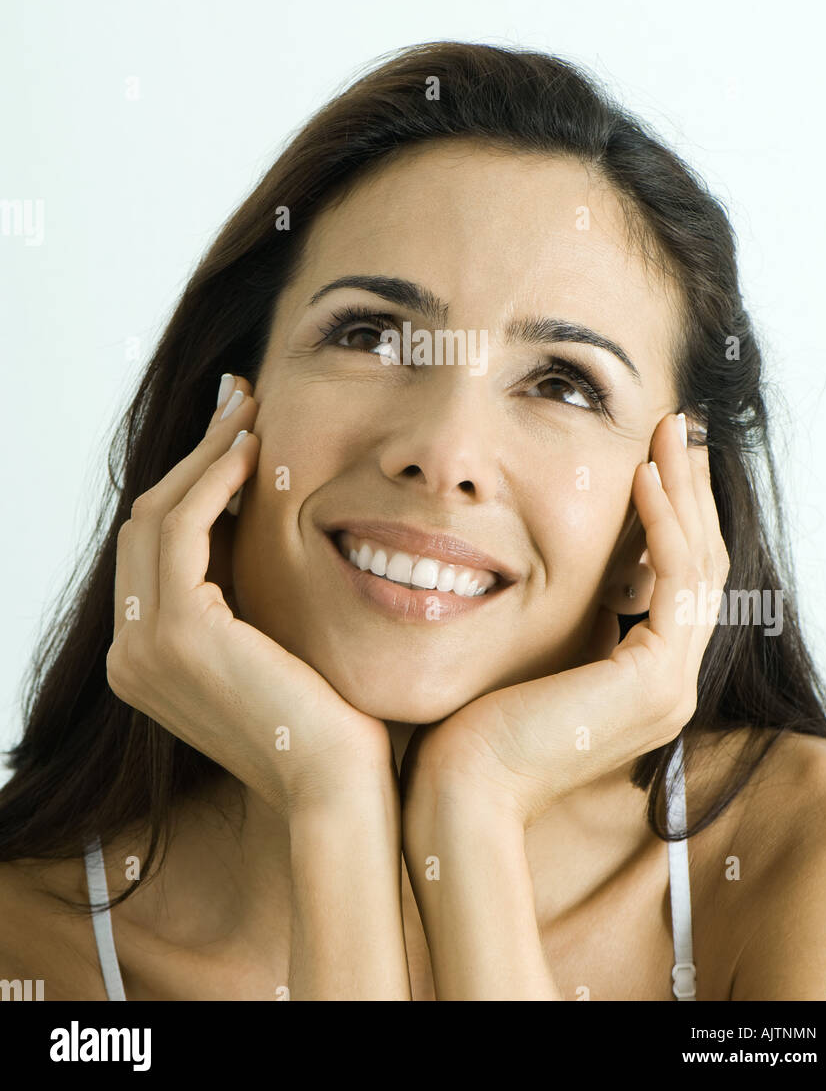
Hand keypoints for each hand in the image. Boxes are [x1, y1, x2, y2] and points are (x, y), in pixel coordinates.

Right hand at [107, 374, 395, 818]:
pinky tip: (250, 452)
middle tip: (238, 403)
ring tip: (248, 413)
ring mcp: (142, 648)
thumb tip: (252, 511)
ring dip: (202, 455)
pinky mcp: (176, 633)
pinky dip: (210, 479)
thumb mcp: (269, 639)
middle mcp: (129, 657)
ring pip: (155, 516)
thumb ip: (242, 590)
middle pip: (145, 525)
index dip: (191, 483)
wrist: (338, 781)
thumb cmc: (325, 717)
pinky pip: (181, 527)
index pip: (155, 550)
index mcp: (145, 661)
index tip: (232, 433)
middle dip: (192, 456)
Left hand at [400, 412, 729, 826]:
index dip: (675, 513)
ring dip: (685, 490)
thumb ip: (562, 615)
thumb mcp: (529, 650)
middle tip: (678, 427)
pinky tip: (642, 475)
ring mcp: (670, 687)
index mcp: (646, 681)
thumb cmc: (472, 725)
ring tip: (669, 431)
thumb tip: (555, 561)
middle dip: (691, 489)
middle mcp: (670, 685)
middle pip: (702, 566)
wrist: (460, 788)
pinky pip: (675, 579)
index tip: (657, 456)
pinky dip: (663, 521)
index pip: (679, 581)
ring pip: (700, 565)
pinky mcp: (655, 680)